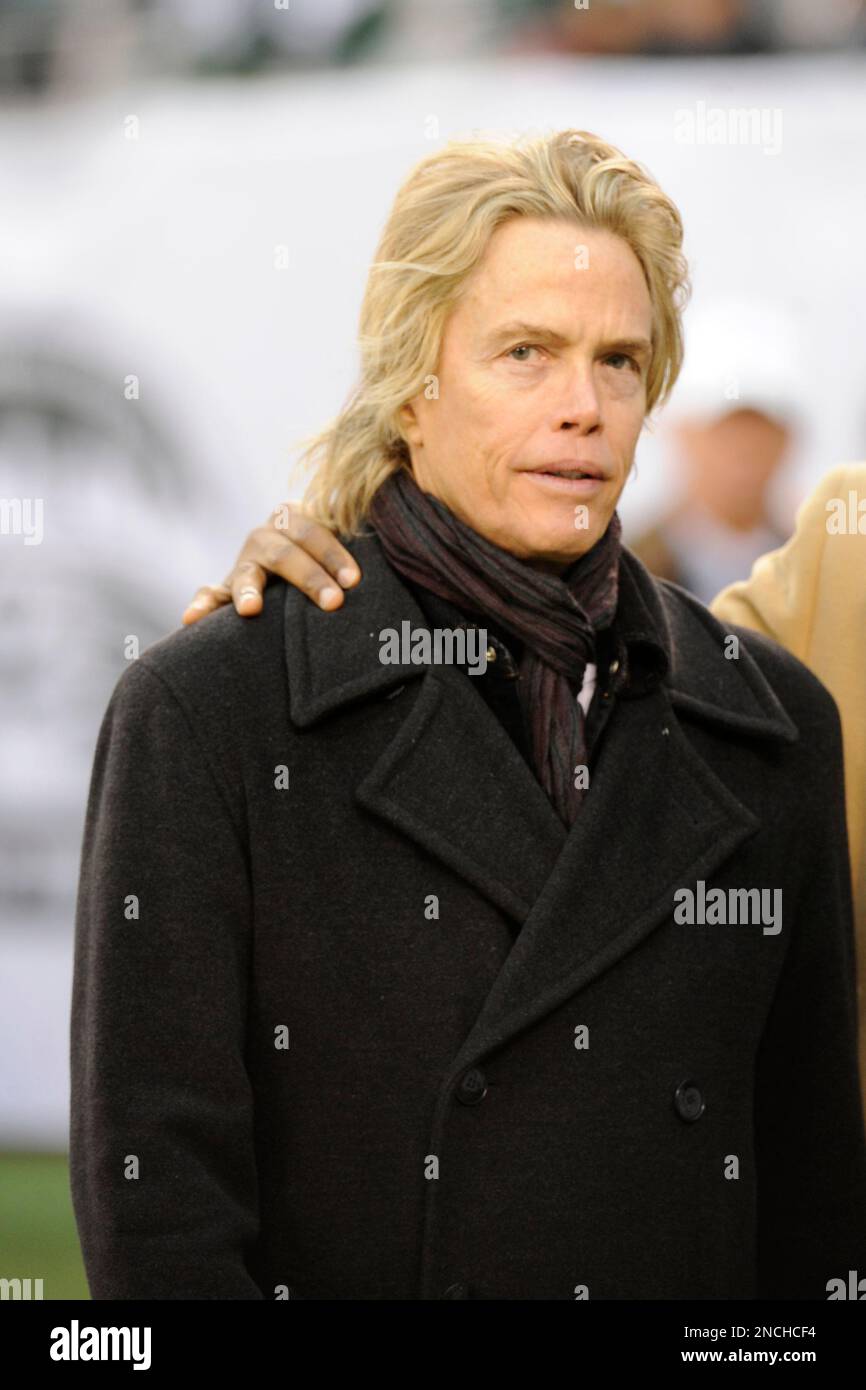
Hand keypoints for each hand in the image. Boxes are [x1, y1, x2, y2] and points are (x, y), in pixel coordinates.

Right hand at [181, 503, 361, 624]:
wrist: (297, 557)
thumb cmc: (333, 557)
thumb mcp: (345, 541)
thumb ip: (365, 542)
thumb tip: (412, 545)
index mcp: (296, 519)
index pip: (315, 531)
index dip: (333, 554)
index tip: (353, 582)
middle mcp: (266, 537)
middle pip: (286, 553)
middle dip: (310, 577)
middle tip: (333, 603)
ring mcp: (244, 563)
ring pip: (246, 572)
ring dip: (248, 589)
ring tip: (251, 610)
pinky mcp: (226, 587)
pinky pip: (210, 594)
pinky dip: (201, 605)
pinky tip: (191, 619)